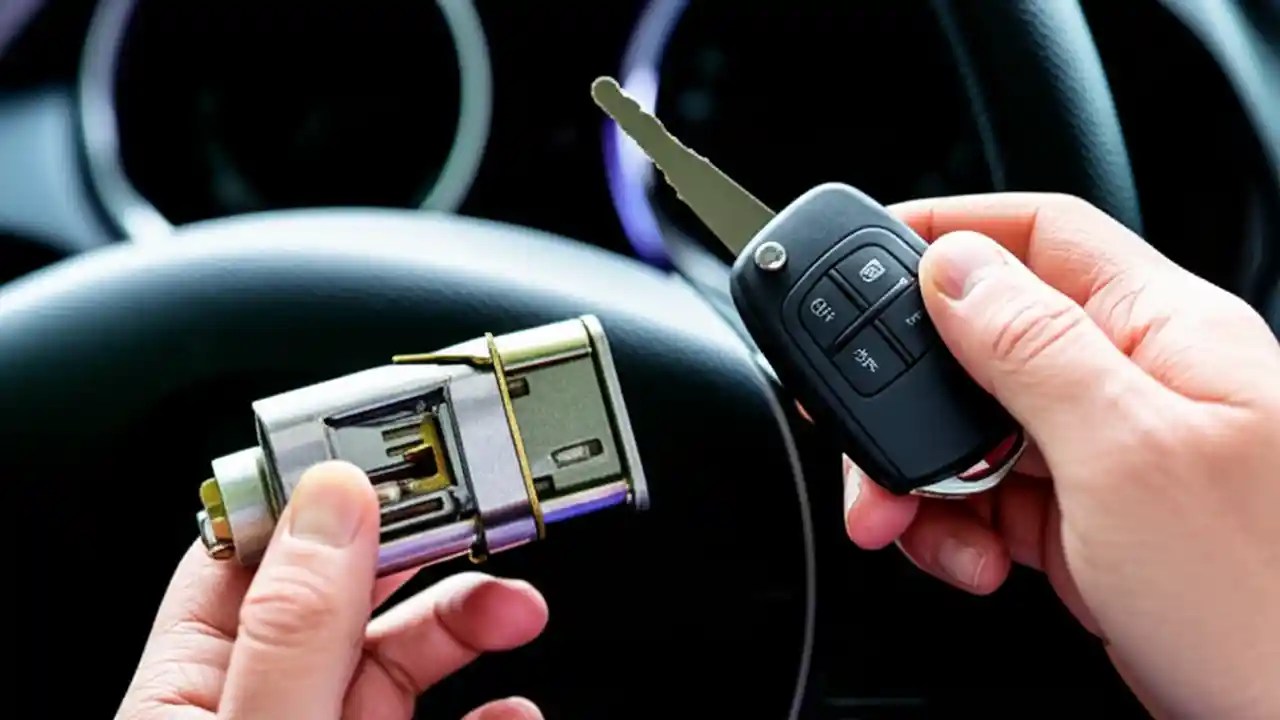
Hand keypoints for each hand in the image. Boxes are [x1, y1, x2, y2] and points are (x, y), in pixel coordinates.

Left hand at [116, 461, 548, 719]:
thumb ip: (295, 627)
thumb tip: (333, 498)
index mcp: (196, 679)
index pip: (254, 541)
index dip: (323, 482)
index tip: (396, 441)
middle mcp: (265, 696)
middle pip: (352, 579)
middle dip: (429, 536)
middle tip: (489, 504)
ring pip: (408, 643)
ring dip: (474, 612)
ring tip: (518, 607)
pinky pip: (447, 716)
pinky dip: (494, 707)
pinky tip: (513, 708)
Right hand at [842, 193, 1279, 717]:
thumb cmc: (1267, 606)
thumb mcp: (1128, 456)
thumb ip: (1032, 348)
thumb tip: (952, 265)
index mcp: (1163, 333)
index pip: (1040, 236)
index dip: (948, 230)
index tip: (862, 256)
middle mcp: (1136, 384)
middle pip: (984, 343)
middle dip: (906, 392)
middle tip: (856, 438)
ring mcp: (1111, 459)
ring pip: (974, 430)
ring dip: (920, 475)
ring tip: (906, 524)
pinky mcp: (1091, 526)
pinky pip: (990, 501)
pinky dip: (954, 527)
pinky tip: (967, 560)